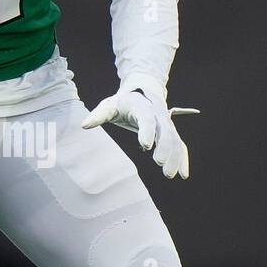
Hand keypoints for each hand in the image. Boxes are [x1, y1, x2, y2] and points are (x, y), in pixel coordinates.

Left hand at [82, 84, 198, 179]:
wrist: (142, 92)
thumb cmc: (121, 102)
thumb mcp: (108, 105)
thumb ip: (98, 115)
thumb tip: (84, 126)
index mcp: (142, 105)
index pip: (147, 118)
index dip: (147, 131)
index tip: (146, 146)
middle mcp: (158, 113)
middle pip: (165, 129)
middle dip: (164, 146)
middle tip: (159, 163)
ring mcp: (166, 123)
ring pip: (175, 139)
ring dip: (175, 156)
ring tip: (169, 174)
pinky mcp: (171, 132)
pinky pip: (180, 145)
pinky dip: (182, 158)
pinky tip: (183, 175)